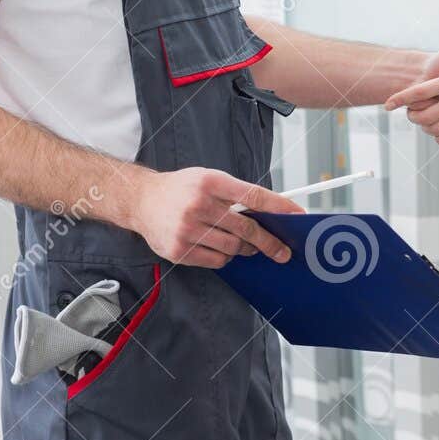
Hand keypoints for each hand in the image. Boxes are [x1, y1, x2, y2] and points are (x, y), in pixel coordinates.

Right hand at [129, 167, 304, 268]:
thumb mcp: (208, 179)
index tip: (297, 215)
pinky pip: (216, 260)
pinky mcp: (179, 250)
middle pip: (246, 228)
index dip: (279, 207)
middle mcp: (198, 205)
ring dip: (244, 248)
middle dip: (269, 241)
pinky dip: (225, 257)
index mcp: (210, 182)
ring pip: (233, 247)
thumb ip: (236, 194)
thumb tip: (270, 213)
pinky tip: (220, 247)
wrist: (141, 200)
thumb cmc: (181, 189)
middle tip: (282, 251)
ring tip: (243, 243)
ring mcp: (187, 229)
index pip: (253, 196)